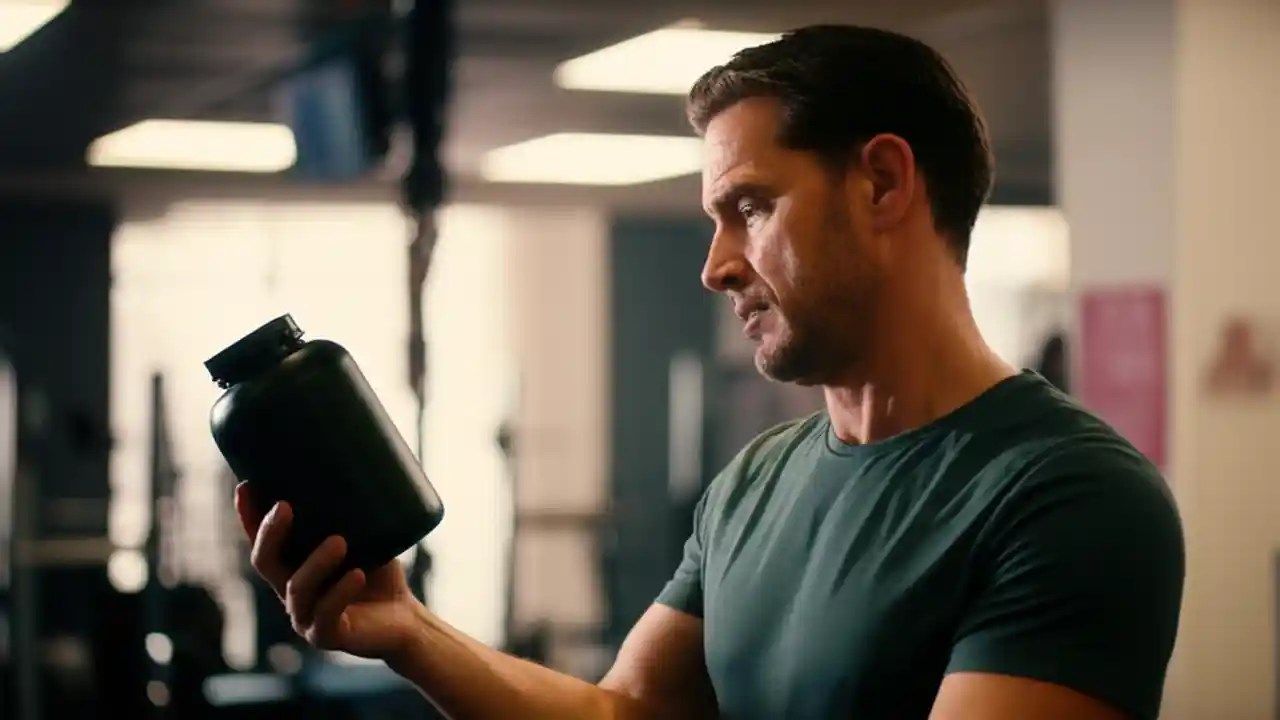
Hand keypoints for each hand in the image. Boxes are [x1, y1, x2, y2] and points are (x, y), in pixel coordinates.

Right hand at [235, 482, 423, 661]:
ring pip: (297, 588)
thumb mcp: (366, 538)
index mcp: (292, 566)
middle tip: (286, 505)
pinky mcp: (326, 636)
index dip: (249, 516)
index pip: (262, 540)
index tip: (246, 485)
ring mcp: (305, 616)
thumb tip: (362, 460)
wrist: (404, 619)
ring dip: (316, 562)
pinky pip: (326, 615)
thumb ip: (353, 513)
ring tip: (340, 541)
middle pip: (265, 562)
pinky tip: (356, 574)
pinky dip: (340, 592)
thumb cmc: (379, 573)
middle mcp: (291, 590)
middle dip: (270, 533)